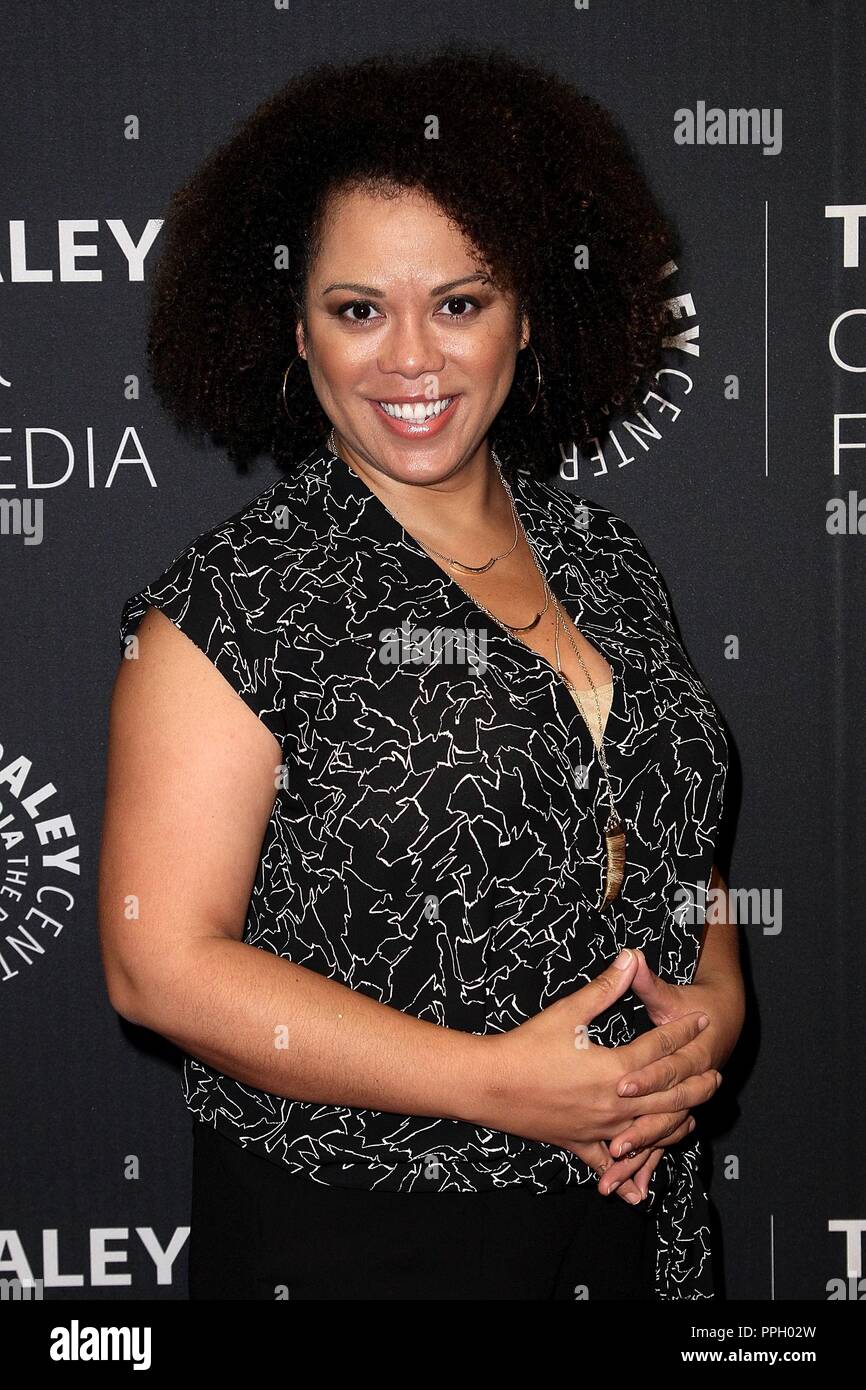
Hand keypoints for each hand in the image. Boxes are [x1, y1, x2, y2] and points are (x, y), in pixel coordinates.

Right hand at [481, 949, 719, 1162]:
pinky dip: (630, 1170)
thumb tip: (631, 958)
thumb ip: (604, 989)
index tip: (702, 1020)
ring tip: (695, 1114)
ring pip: (651, 1131)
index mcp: (614, 1069)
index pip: (660, 1048)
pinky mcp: (580, 1144)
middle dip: (695, 1083)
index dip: (683, 1031)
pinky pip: (611, 1162)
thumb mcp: (567, 1013)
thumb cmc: (526, 1047)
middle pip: (668, 1095)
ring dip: (677, 1122)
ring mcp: (600, 1129)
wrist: (489, 1086)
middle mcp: (614, 1104)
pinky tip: (642, 1185)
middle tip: (717, 1073)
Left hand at [602, 948, 742, 1191]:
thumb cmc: (695, 1007)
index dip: (645, 1076)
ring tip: (612, 1181)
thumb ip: (647, 981)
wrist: (727, 1022)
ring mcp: (683, 1105)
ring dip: (640, 1159)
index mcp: (691, 1055)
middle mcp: (689, 1086)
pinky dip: (644, 1167)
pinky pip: (659, 1146)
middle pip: (665, 1113)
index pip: (665, 1067)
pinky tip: (625, 1190)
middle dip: (640, 1131)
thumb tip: (631, 953)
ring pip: (661, 1137)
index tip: (620, 1084)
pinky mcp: (674, 1116)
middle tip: (614, 1145)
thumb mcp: (670, 996)